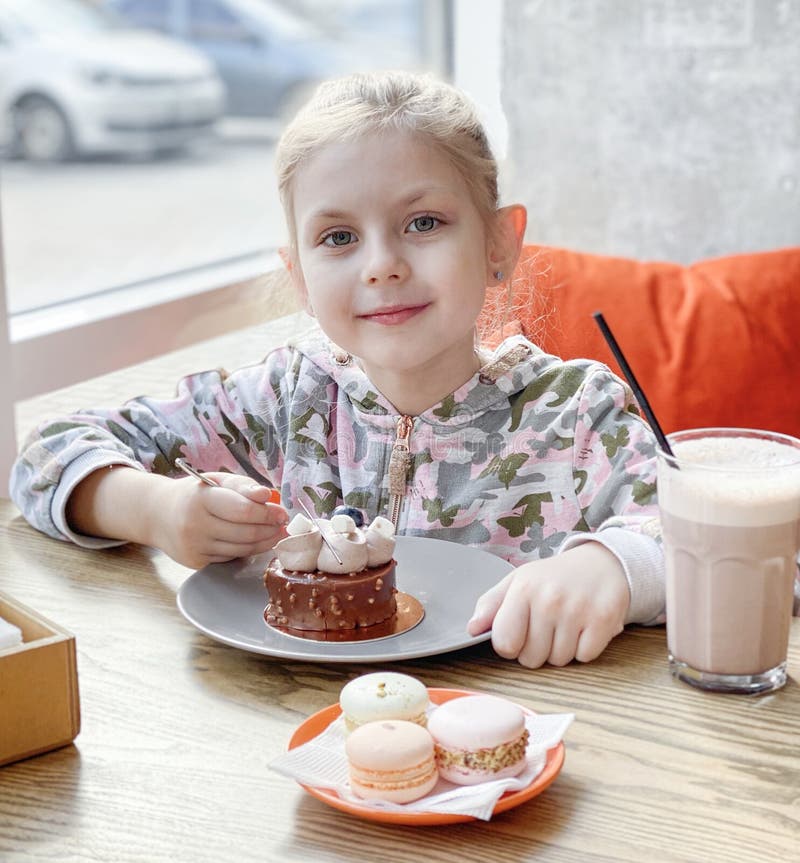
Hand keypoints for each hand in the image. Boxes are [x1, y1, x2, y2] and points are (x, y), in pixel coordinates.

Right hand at [151, 473, 288, 568]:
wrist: (158, 514)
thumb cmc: (195, 494)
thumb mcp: (216, 481)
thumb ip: (242, 486)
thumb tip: (266, 496)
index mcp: (200, 498)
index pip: (242, 510)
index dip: (267, 513)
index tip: (282, 512)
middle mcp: (194, 525)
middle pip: (245, 532)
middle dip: (270, 528)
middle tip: (282, 524)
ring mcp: (194, 546)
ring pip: (241, 549)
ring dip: (264, 541)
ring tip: (275, 532)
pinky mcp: (195, 562)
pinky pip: (230, 558)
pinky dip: (247, 550)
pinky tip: (256, 541)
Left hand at [466, 543, 629, 667]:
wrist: (602, 562)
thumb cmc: (554, 577)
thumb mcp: (518, 581)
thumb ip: (491, 605)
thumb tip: (471, 630)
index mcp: (523, 589)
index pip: (504, 644)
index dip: (510, 645)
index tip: (520, 633)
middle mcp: (549, 599)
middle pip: (531, 658)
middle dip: (537, 649)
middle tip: (547, 626)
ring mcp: (578, 610)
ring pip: (558, 660)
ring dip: (561, 649)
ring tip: (566, 624)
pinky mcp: (603, 620)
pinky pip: (584, 657)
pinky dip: (584, 648)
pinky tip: (584, 627)